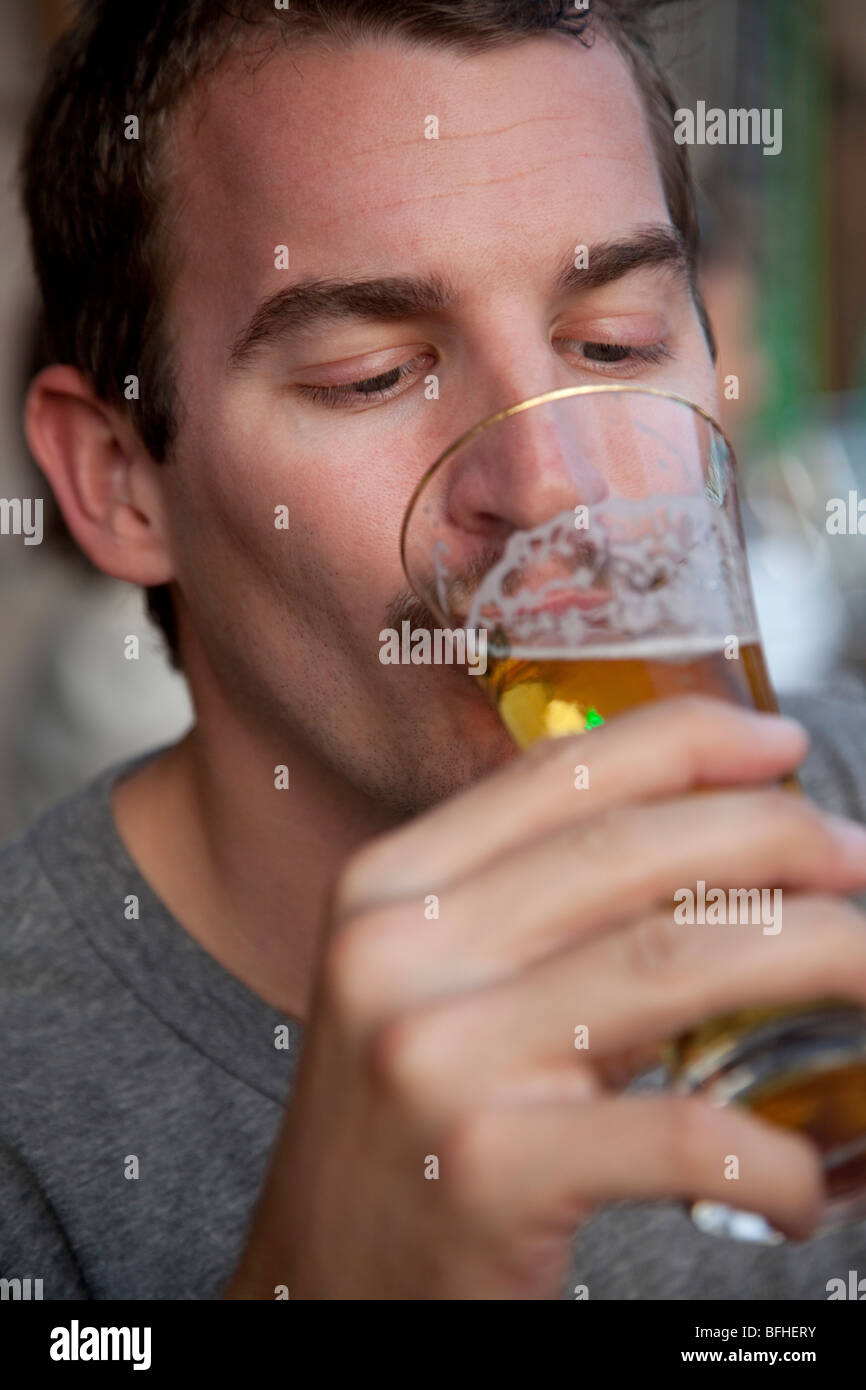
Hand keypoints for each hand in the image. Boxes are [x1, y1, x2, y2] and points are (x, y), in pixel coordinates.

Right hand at [224, 697, 865, 1299]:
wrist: (320, 1281)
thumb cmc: (400, 1124)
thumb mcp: (430, 982)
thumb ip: (529, 904)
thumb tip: (698, 840)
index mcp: (391, 886)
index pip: (560, 772)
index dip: (691, 741)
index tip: (782, 746)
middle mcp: (403, 952)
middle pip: (631, 852)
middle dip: (777, 836)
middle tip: (855, 861)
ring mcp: (441, 1056)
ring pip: (674, 961)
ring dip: (812, 954)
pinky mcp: (488, 1168)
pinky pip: (677, 1136)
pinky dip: (772, 1154)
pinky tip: (804, 1176)